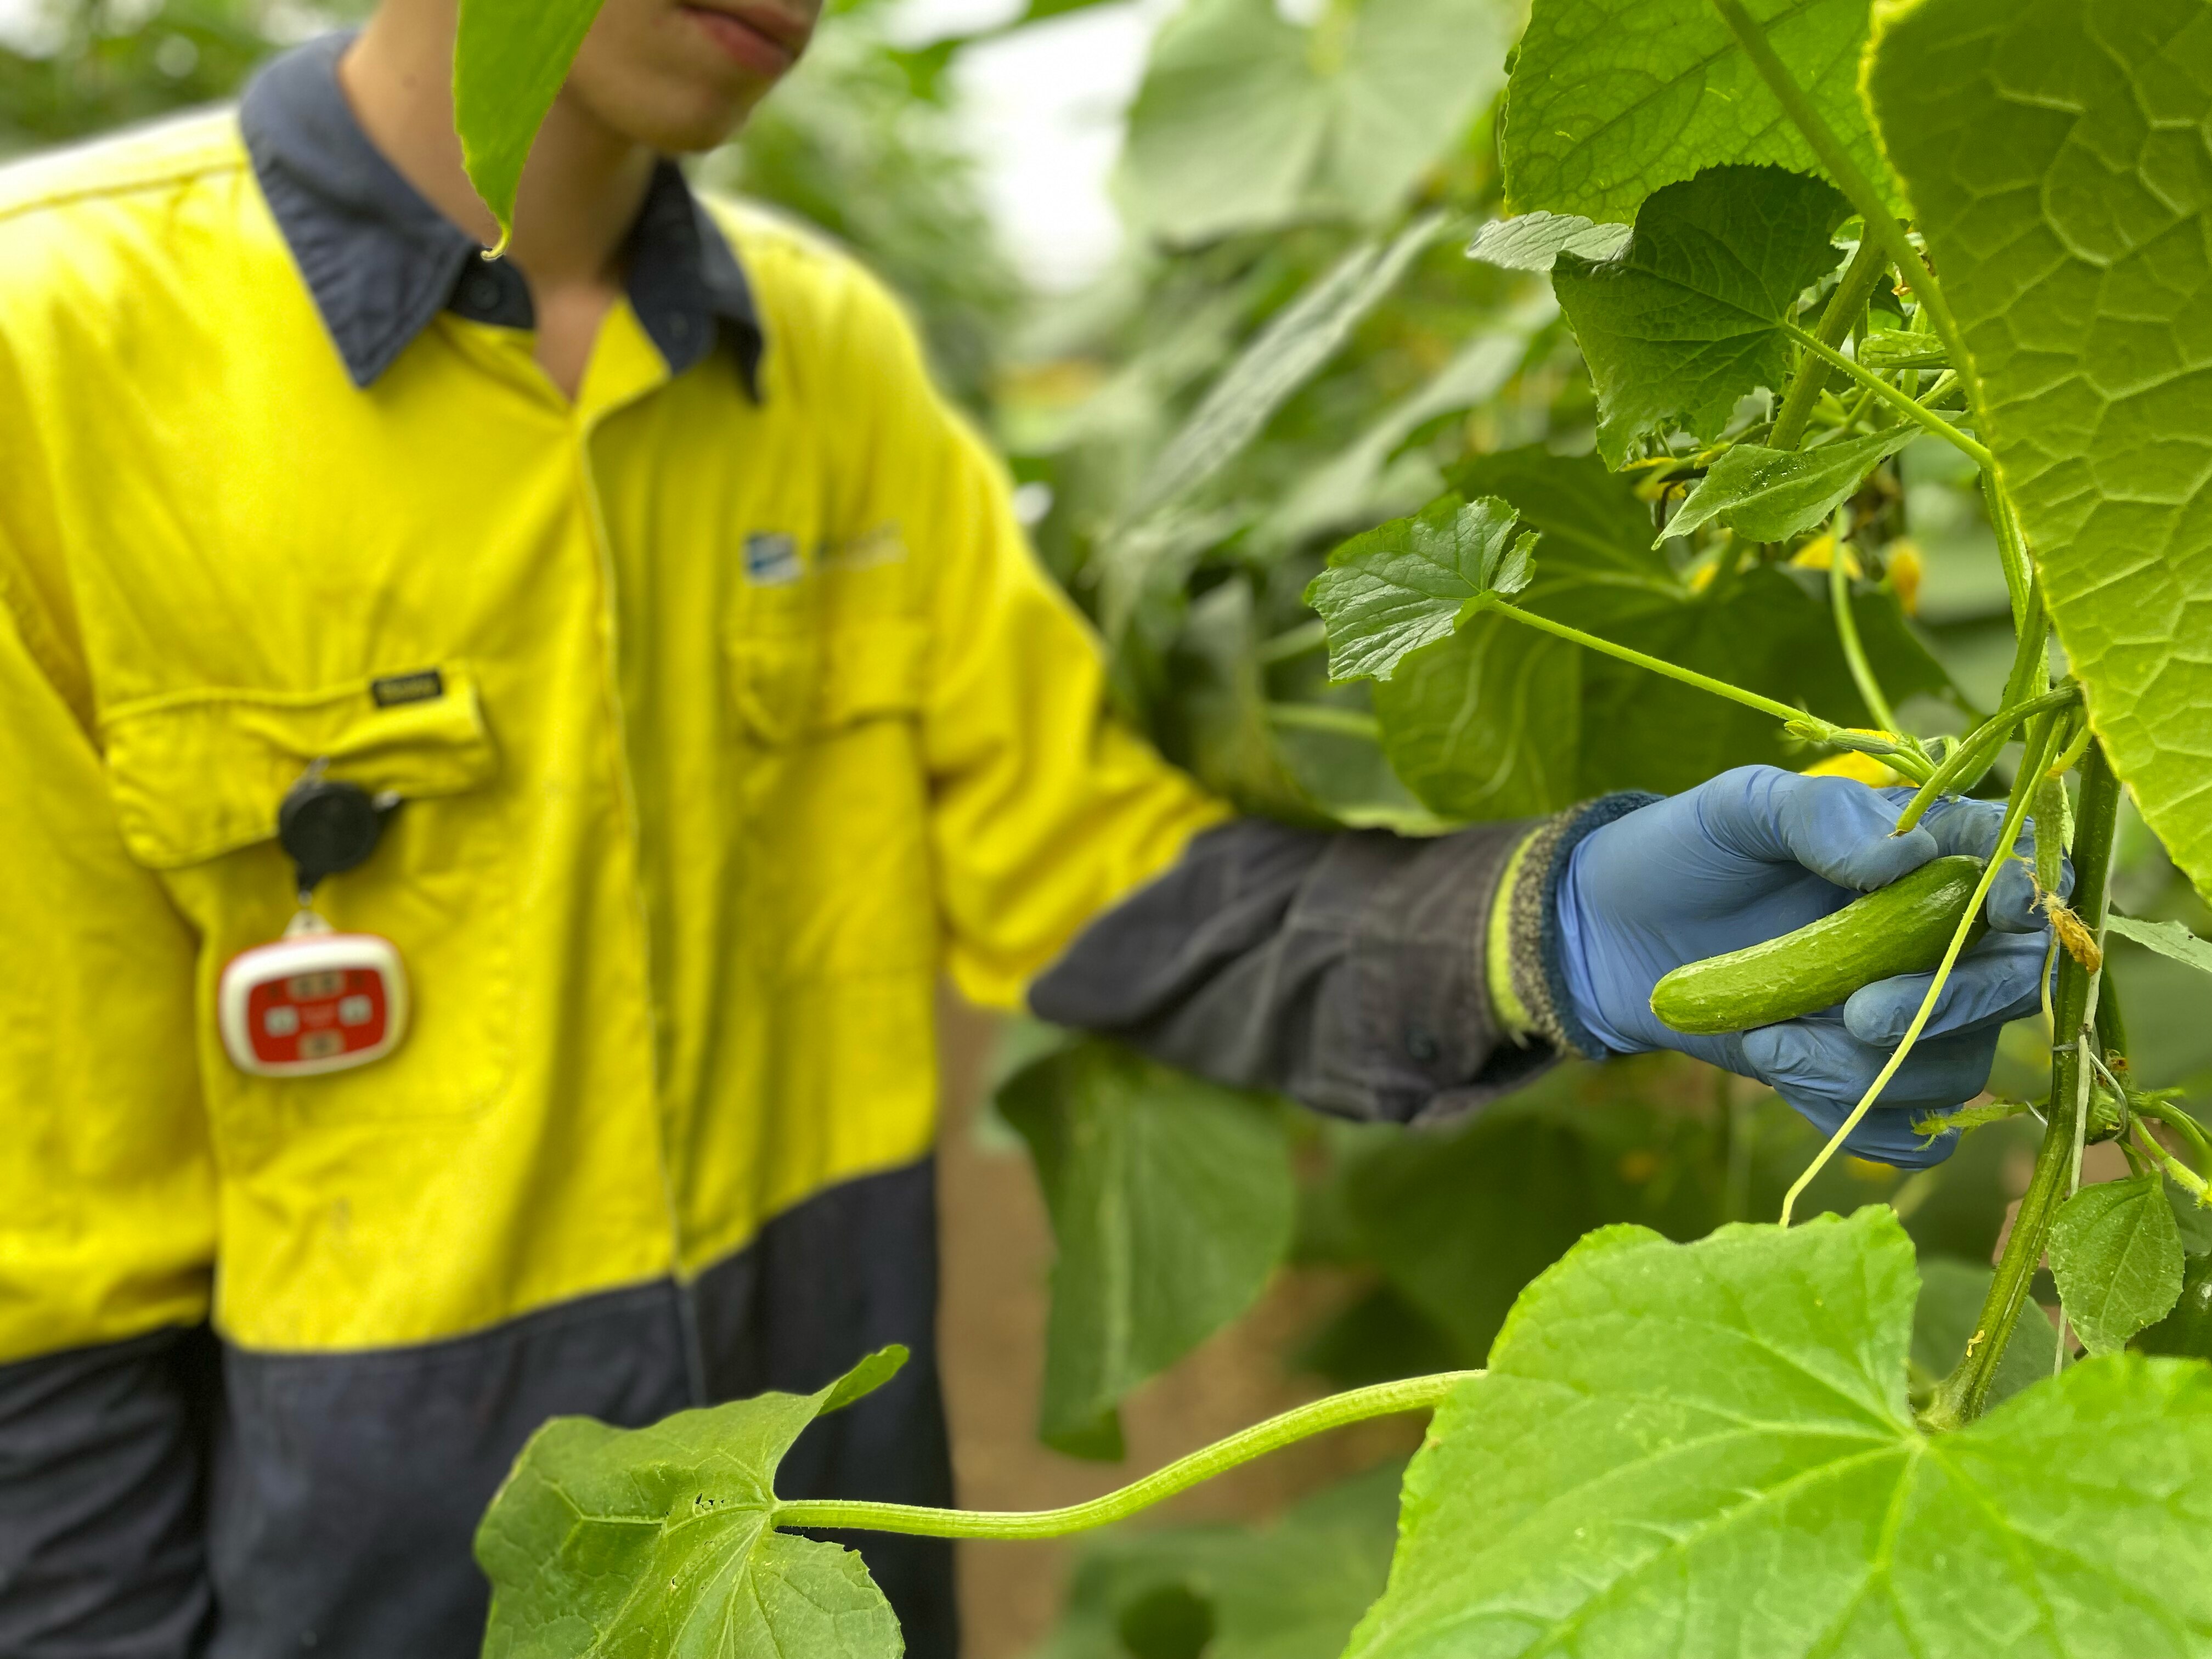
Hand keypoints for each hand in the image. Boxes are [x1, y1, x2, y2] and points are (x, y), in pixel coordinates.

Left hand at [1556, 765, 2064, 1167]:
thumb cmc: (1685, 853)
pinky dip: (1855, 1116)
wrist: (1615, 935)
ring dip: (1869, 1071)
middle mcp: (1942, 937)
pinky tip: (1779, 1067)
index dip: (2031, 893)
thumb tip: (1906, 855)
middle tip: (1858, 1015)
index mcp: (1931, 849)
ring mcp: (1912, 1011)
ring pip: (1958, 1067)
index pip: (2029, 865)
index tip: (1996, 911)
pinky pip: (1911, 1129)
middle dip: (1946, 1008)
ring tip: (1768, 1039)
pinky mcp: (1869, 1074)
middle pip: (2009, 984)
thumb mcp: (1737, 810)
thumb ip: (1819, 815)